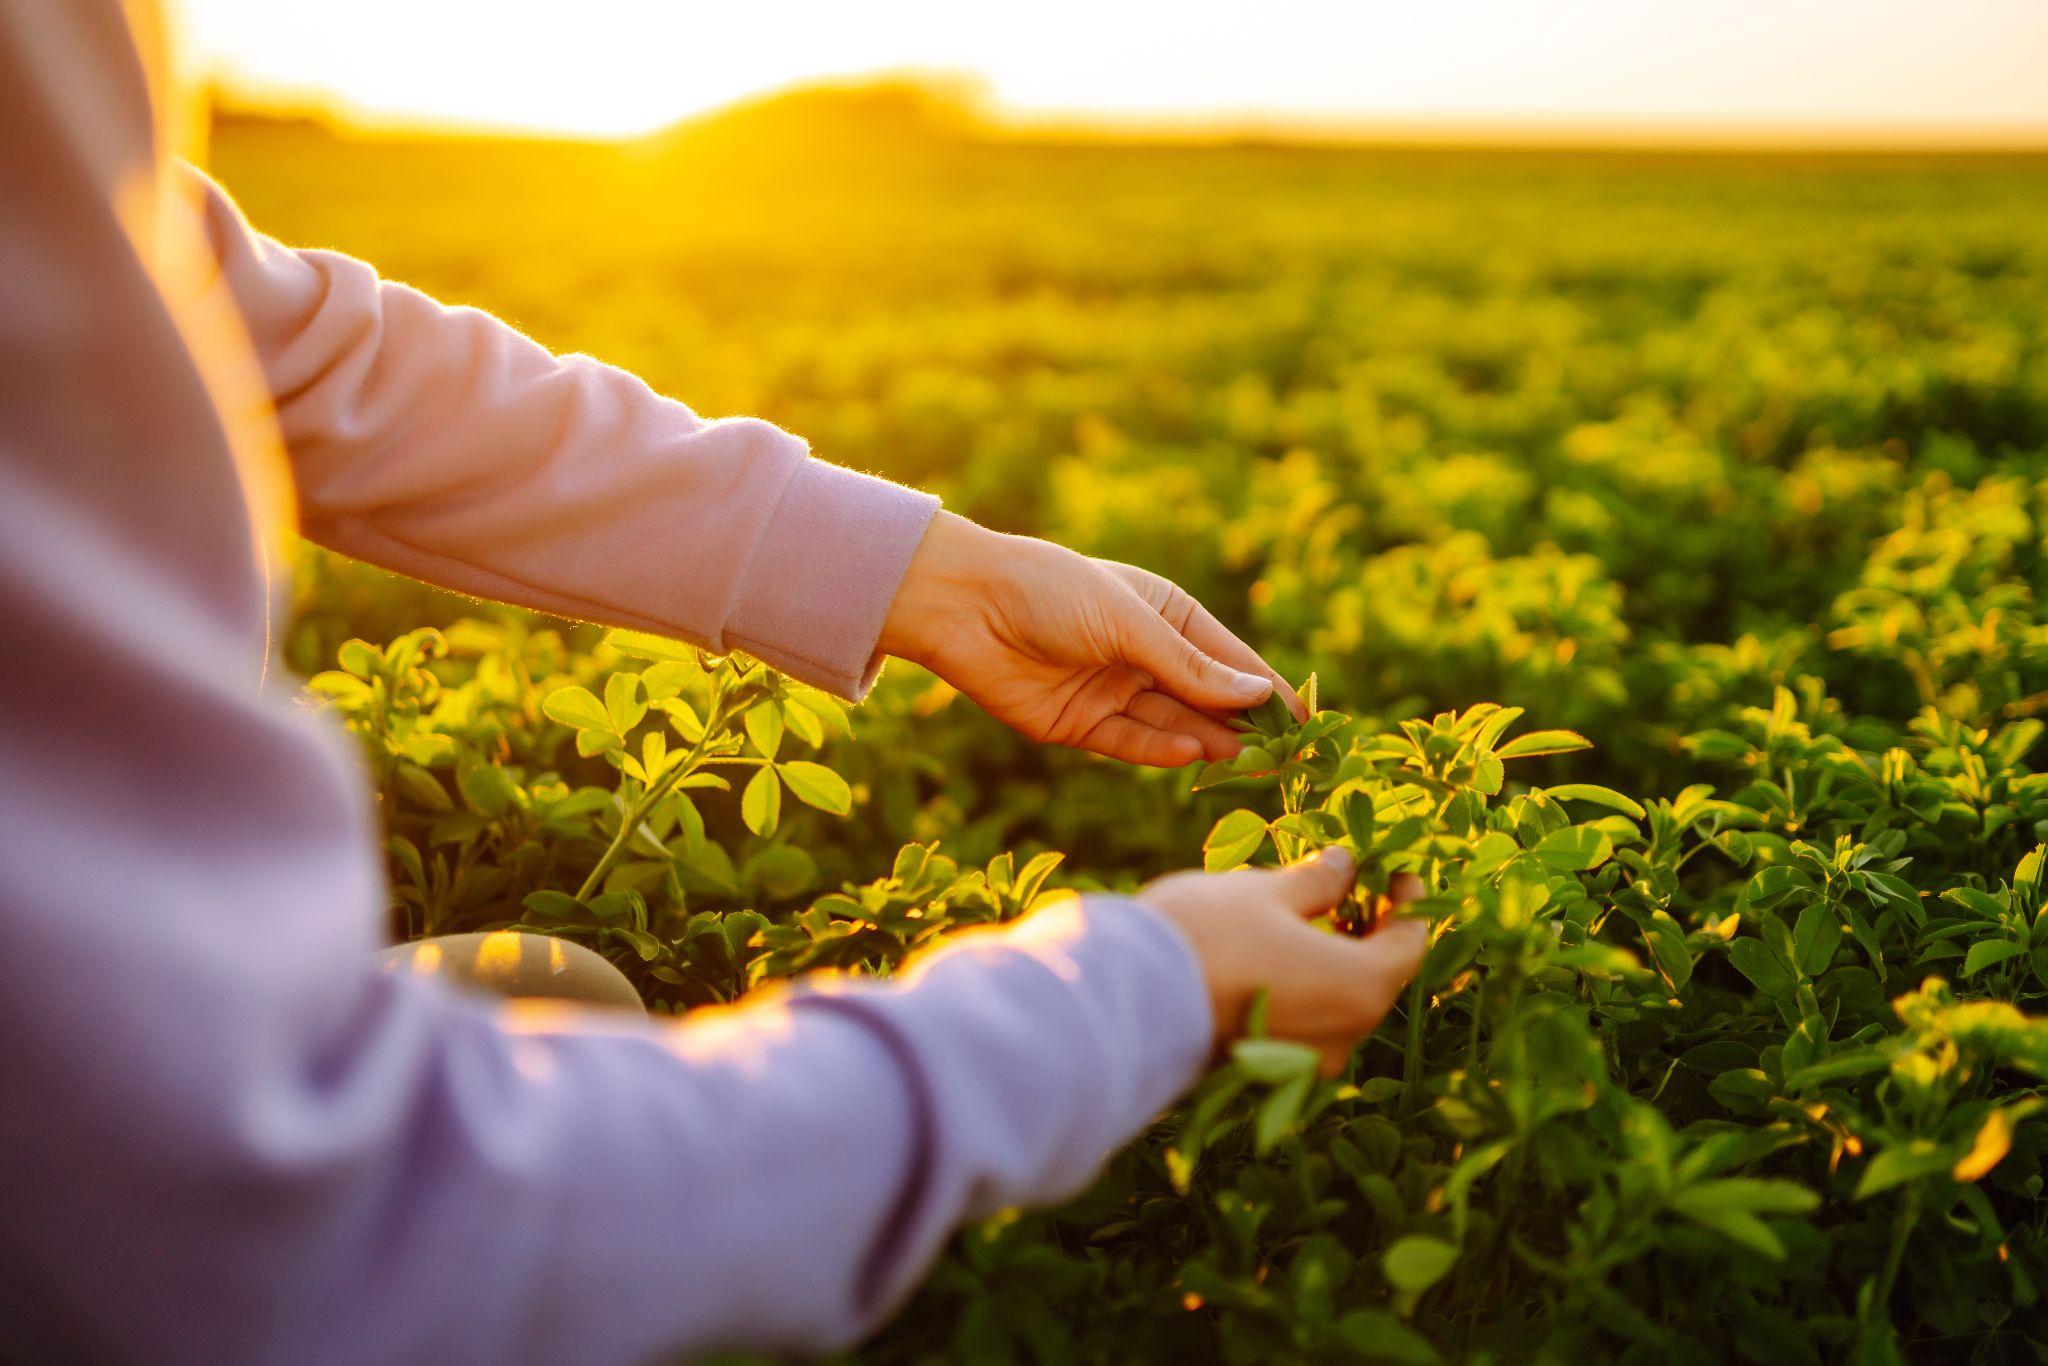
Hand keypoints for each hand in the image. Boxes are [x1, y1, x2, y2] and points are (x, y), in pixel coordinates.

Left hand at [880, 512, 1304, 766]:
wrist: (962, 605)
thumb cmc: (1048, 591)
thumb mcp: (1128, 622)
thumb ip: (1188, 666)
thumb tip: (1256, 695)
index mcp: (1162, 613)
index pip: (1227, 658)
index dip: (1265, 689)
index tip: (1306, 721)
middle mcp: (1141, 655)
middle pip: (1203, 698)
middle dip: (1241, 725)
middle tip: (1284, 757)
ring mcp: (1110, 692)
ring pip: (1171, 725)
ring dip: (1207, 741)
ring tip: (1246, 760)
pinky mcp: (1077, 725)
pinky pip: (1129, 743)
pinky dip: (1159, 752)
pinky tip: (1192, 756)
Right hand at [1138, 848, 1427, 1075]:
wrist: (1126, 1001)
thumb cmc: (1207, 935)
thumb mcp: (1267, 892)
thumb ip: (1319, 882)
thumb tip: (1346, 867)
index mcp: (1360, 987)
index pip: (1408, 944)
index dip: (1407, 903)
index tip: (1397, 873)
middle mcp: (1344, 1037)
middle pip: (1374, 977)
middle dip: (1365, 929)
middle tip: (1350, 885)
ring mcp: (1304, 1065)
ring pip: (1335, 1003)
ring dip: (1330, 959)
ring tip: (1304, 915)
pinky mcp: (1264, 1074)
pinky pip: (1301, 1025)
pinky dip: (1300, 989)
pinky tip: (1273, 955)